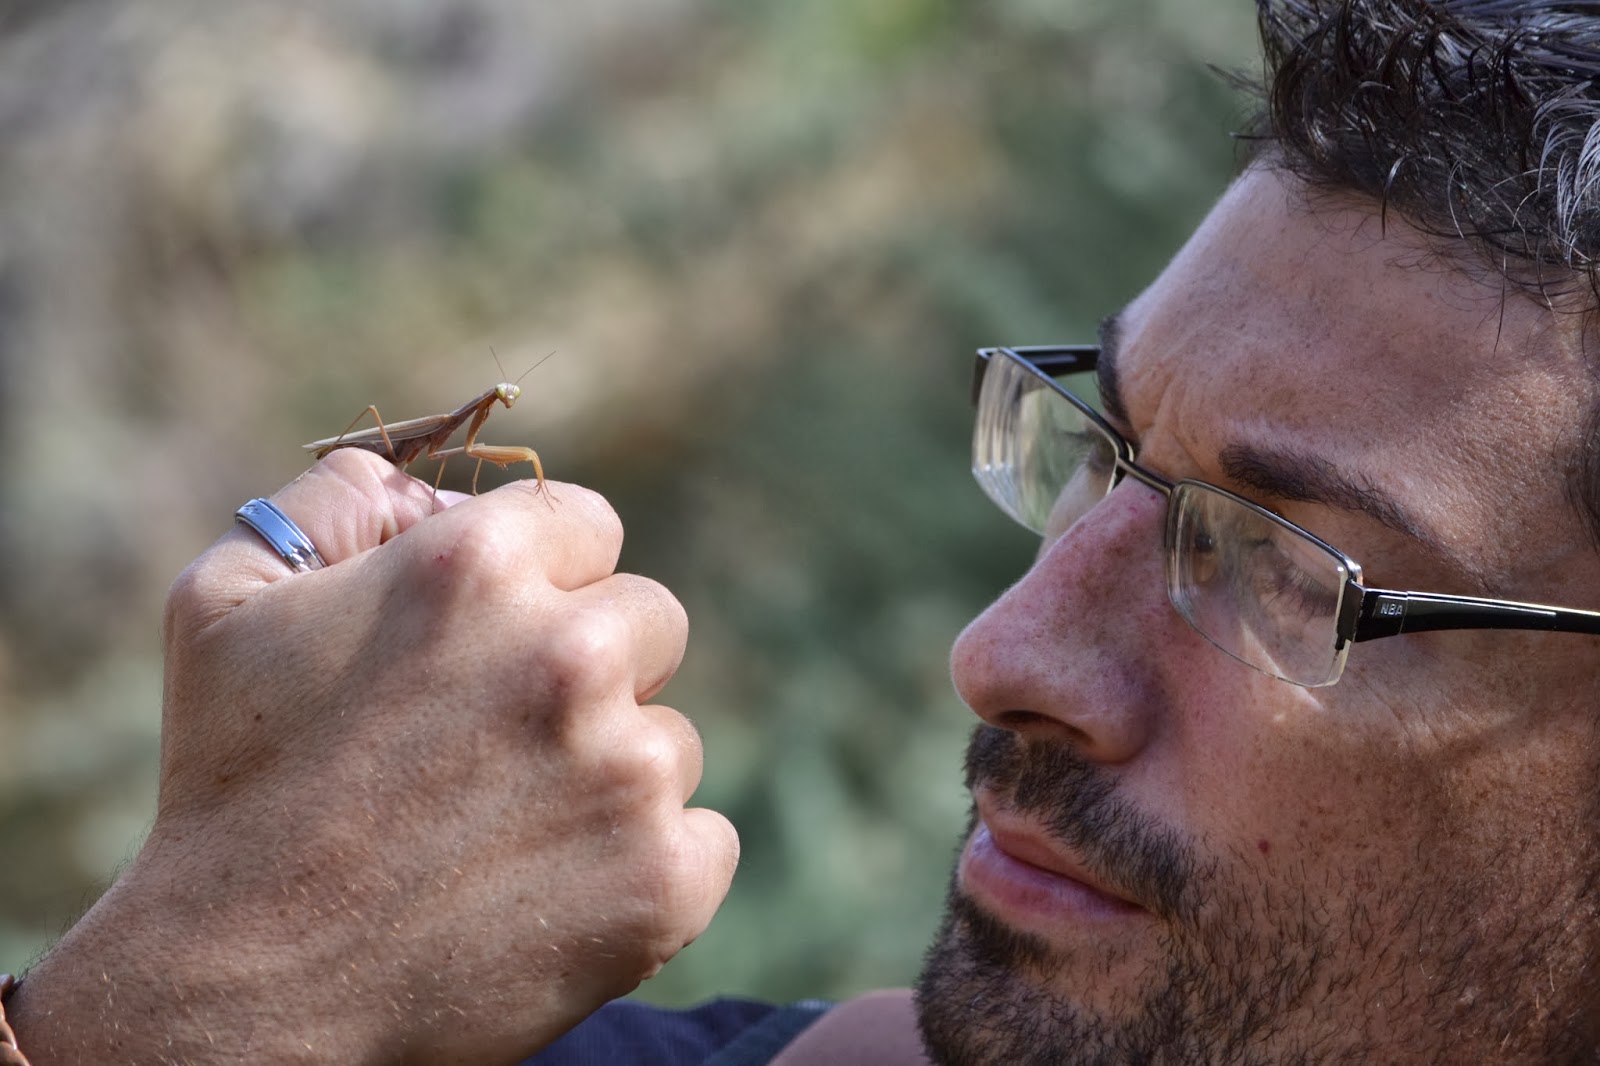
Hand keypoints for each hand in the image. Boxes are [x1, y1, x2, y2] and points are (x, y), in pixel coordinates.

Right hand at [11, 450, 737, 1064]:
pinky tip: (553, 890)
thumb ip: (332, 505)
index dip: (547, 582)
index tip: (505, 640)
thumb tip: (425, 482)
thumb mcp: (224, 605)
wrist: (246, 996)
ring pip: (671, 738)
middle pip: (648, 622)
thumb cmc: (229, 793)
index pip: (588, 525)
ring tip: (502, 834)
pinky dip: (646, 864)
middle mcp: (571, 652)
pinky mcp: (666, 879)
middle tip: (500, 745)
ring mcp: (629, 770)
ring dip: (610, 772)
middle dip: (591, 669)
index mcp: (479, 567)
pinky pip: (705, 839)